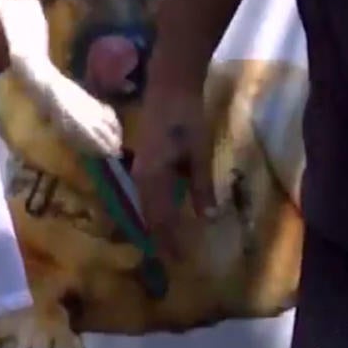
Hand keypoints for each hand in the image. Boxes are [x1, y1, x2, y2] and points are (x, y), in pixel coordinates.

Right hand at [128, 82, 216, 258]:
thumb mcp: (199, 152)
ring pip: (147, 206)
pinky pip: (148, 194)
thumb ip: (201, 185)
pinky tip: (168, 215)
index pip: (160, 218)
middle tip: (175, 259)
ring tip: (170, 243)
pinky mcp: (144, 162)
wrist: (168, 86)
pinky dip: (157, 210)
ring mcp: (139, 169)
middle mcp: (140, 177)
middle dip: (162, 238)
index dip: (171, 241)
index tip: (182, 261)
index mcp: (152, 177)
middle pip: (150, 215)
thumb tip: (208, 218)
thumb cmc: (185, 117)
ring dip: (158, 225)